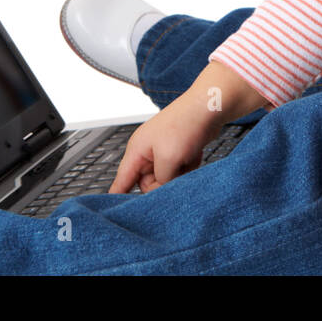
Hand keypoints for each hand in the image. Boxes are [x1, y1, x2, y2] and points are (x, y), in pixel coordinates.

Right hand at [108, 89, 222, 193]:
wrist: (208, 108)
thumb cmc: (185, 123)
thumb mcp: (168, 159)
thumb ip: (160, 181)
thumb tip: (161, 192)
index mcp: (137, 150)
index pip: (121, 179)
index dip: (117, 195)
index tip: (114, 211)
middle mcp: (147, 152)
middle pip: (147, 183)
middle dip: (162, 183)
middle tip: (175, 175)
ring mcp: (163, 152)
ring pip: (165, 179)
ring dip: (178, 175)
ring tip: (186, 160)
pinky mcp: (177, 152)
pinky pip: (179, 171)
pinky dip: (188, 167)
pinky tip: (193, 156)